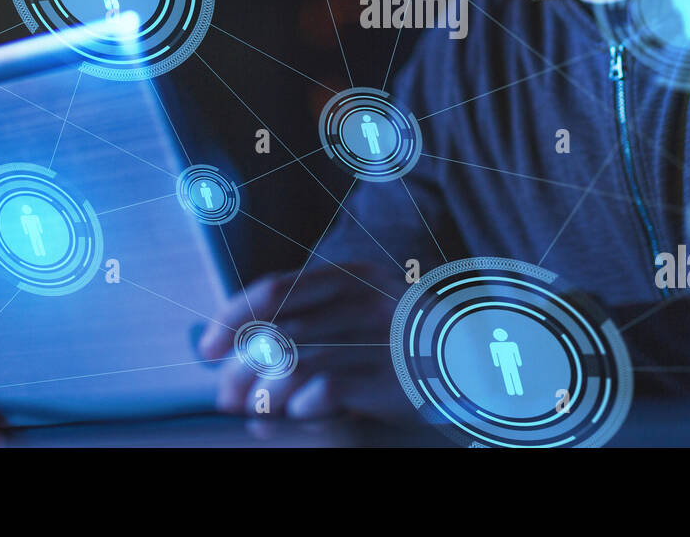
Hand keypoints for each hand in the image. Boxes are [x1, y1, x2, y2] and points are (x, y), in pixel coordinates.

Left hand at [196, 262, 410, 420]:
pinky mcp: (391, 377)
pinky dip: (299, 407)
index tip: (205, 348)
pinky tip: (299, 414)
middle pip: (274, 331)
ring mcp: (379, 338)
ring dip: (263, 394)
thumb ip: (313, 322)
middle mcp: (365, 299)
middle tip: (224, 395)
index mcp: (354, 276)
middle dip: (237, 369)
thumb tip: (241, 352)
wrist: (484, 366)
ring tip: (259, 410)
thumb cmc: (413, 345)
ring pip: (291, 364)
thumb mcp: (366, 316)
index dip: (229, 318)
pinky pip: (323, 390)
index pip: (274, 288)